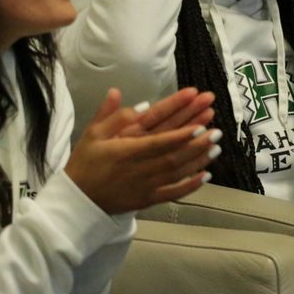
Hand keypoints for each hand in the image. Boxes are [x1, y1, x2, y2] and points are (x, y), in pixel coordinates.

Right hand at [65, 87, 217, 213]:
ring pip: (176, 172)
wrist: (77, 201)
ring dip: (198, 159)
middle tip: (217, 128)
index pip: (157, 140)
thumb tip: (118, 92)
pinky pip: (172, 193)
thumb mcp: (90, 134)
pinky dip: (190, 185)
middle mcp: (138, 169)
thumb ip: (108, 114)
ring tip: (216, 145)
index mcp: (125, 151)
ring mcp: (145, 186)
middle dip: (196, 142)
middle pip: (172, 154)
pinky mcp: (147, 200)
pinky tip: (206, 175)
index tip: (199, 124)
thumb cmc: (84, 164)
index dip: (179, 134)